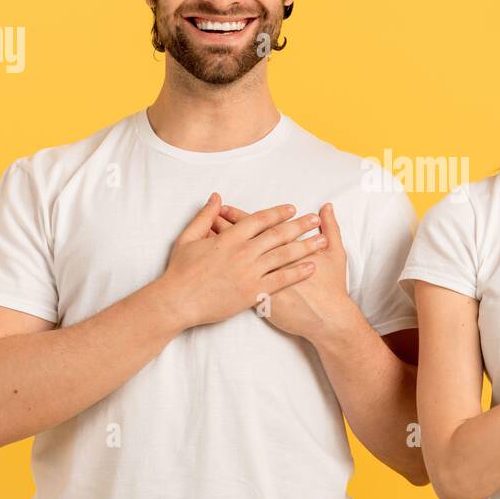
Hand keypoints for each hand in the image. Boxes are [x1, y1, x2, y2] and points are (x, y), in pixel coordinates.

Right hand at [156, 194, 325, 329]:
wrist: (177, 301)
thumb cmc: (179, 271)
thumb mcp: (188, 238)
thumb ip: (205, 216)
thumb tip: (216, 197)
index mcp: (229, 238)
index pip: (259, 220)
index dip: (278, 213)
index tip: (292, 208)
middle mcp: (243, 253)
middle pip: (277, 235)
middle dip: (299, 225)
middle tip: (314, 219)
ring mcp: (249, 273)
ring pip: (283, 256)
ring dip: (305, 246)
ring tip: (322, 240)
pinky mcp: (252, 292)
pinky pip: (280, 281)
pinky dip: (297, 273)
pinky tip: (312, 267)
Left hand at [214, 200, 351, 340]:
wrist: (325, 318)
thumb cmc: (331, 287)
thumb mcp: (336, 254)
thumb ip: (330, 229)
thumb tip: (327, 208)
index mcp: (282, 247)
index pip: (255, 226)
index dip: (238, 216)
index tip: (223, 208)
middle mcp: (268, 262)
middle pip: (238, 240)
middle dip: (221, 227)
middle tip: (205, 220)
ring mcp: (261, 280)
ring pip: (232, 261)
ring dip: (218, 249)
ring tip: (203, 240)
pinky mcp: (258, 297)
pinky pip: (233, 282)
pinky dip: (222, 274)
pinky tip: (211, 268)